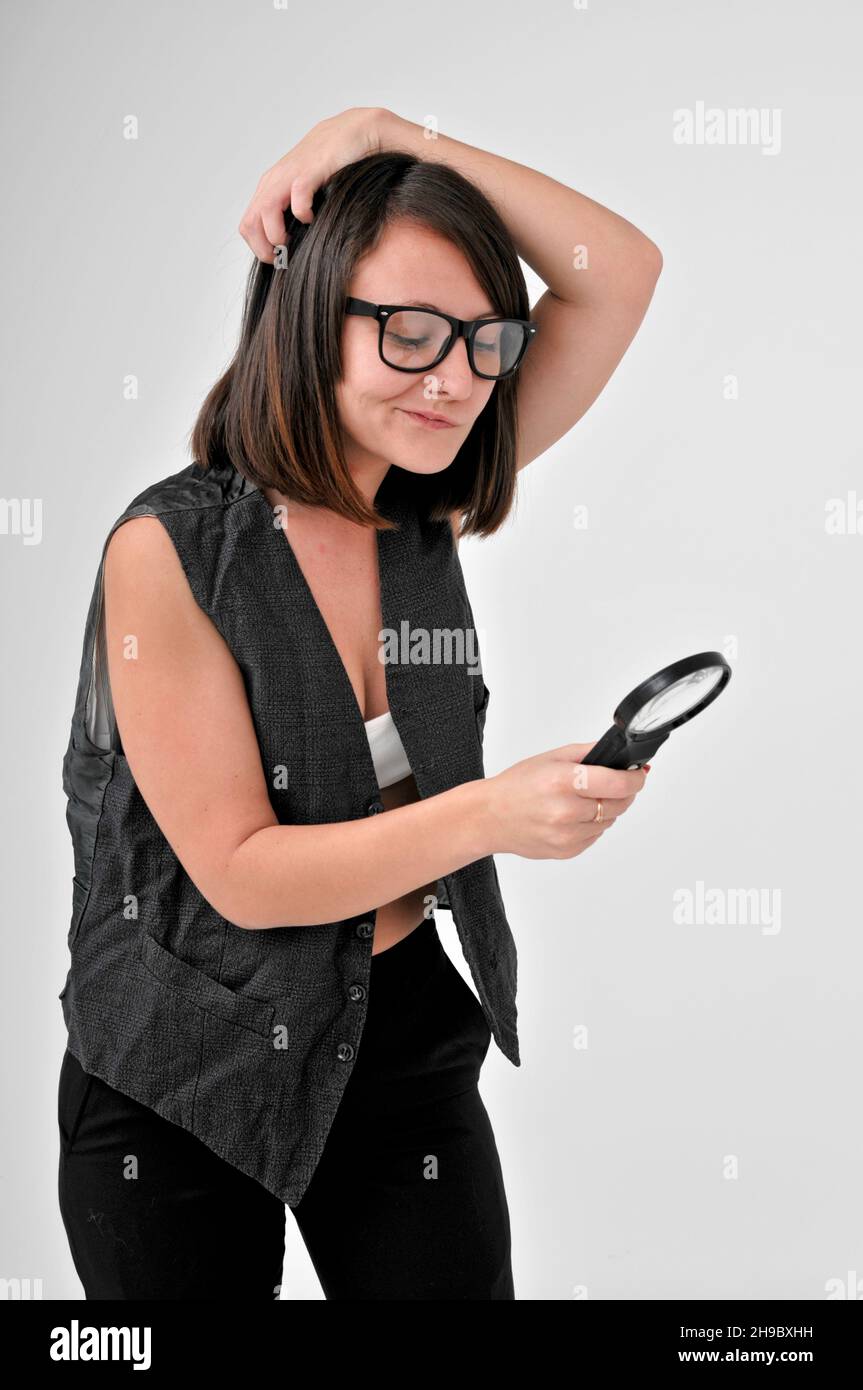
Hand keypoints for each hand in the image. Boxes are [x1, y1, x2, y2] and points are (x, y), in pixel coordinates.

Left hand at [237, 106, 388, 262]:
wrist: (353, 134)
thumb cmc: (331, 167)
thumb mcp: (303, 192)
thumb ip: (292, 213)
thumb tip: (289, 248)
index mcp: (269, 188)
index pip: (247, 225)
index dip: (258, 248)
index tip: (278, 259)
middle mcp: (273, 181)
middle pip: (250, 223)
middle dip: (265, 248)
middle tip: (284, 257)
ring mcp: (289, 175)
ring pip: (265, 211)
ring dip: (277, 236)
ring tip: (294, 242)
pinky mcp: (309, 171)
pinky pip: (296, 200)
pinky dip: (302, 215)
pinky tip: (313, 218)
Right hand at [485, 742, 648, 859]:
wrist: (490, 817)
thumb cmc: (517, 785)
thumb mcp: (552, 758)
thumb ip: (589, 753)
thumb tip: (621, 755)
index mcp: (563, 781)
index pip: (618, 783)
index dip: (635, 778)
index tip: (639, 774)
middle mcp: (566, 811)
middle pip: (619, 804)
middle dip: (622, 792)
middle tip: (610, 784)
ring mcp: (567, 835)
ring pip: (609, 821)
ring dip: (605, 809)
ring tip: (581, 800)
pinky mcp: (566, 851)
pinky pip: (595, 836)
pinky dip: (591, 825)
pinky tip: (571, 816)